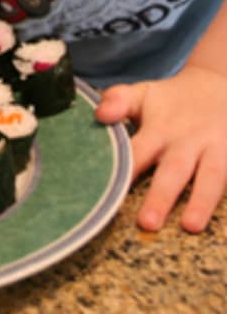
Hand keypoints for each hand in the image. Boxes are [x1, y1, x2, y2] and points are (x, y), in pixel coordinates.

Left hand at [96, 65, 226, 232]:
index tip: (109, 190)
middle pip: (174, 169)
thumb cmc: (169, 101)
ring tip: (191, 226)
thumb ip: (117, 102)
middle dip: (161, 196)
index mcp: (159, 129)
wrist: (215, 86)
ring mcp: (214, 151)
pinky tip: (222, 221)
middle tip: (147, 223)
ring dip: (201, 202)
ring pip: (210, 177)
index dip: (125, 169)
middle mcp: (187, 142)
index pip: (138, 150)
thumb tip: (100, 115)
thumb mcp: (142, 94)